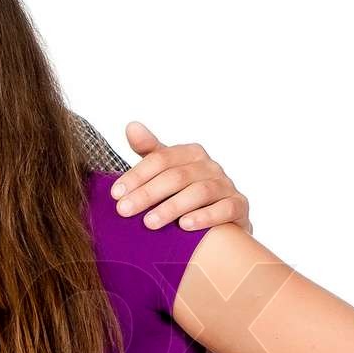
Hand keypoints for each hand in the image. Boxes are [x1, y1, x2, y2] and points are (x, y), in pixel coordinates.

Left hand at [112, 123, 250, 232]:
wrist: (221, 218)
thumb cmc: (186, 191)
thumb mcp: (166, 171)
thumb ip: (149, 151)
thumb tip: (131, 126)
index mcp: (190, 153)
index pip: (159, 160)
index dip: (136, 175)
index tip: (115, 194)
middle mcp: (210, 166)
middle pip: (176, 176)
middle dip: (147, 194)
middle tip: (124, 210)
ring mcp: (226, 185)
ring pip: (199, 192)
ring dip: (172, 207)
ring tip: (149, 222)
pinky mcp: (238, 206)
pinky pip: (225, 209)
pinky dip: (205, 217)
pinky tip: (185, 226)